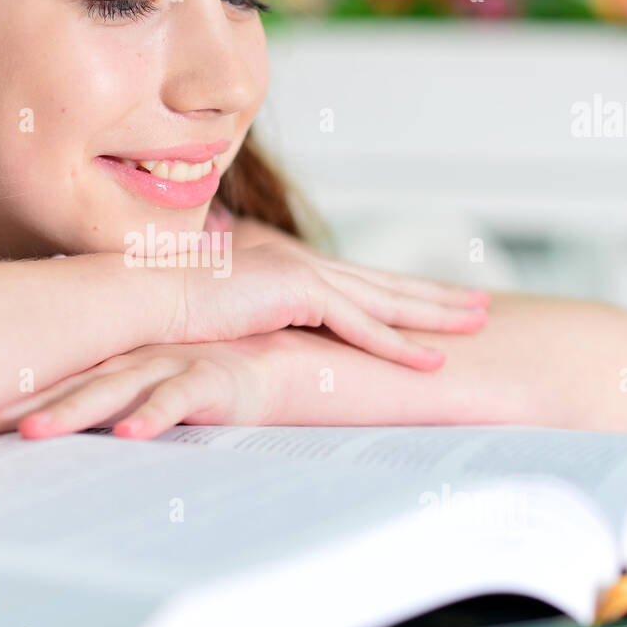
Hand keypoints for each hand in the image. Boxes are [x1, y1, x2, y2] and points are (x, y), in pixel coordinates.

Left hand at [0, 336, 280, 447]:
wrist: (284, 353)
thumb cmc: (210, 371)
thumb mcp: (147, 383)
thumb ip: (102, 396)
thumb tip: (38, 424)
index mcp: (104, 362)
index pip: (36, 384)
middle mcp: (125, 361)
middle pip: (55, 389)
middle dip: (3, 414)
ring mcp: (165, 366)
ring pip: (110, 392)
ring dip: (71, 413)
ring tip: (34, 436)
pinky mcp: (211, 379)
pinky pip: (178, 400)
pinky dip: (153, 415)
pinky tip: (129, 433)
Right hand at [171, 240, 489, 370]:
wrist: (145, 297)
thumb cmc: (173, 311)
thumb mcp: (227, 315)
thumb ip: (254, 321)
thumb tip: (257, 338)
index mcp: (291, 269)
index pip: (361, 283)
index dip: (403, 291)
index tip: (438, 298)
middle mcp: (305, 266)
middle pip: (386, 284)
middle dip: (437, 295)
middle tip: (482, 303)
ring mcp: (304, 275)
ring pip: (386, 300)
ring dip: (435, 315)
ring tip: (478, 323)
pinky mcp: (298, 295)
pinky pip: (361, 327)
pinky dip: (398, 346)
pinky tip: (432, 360)